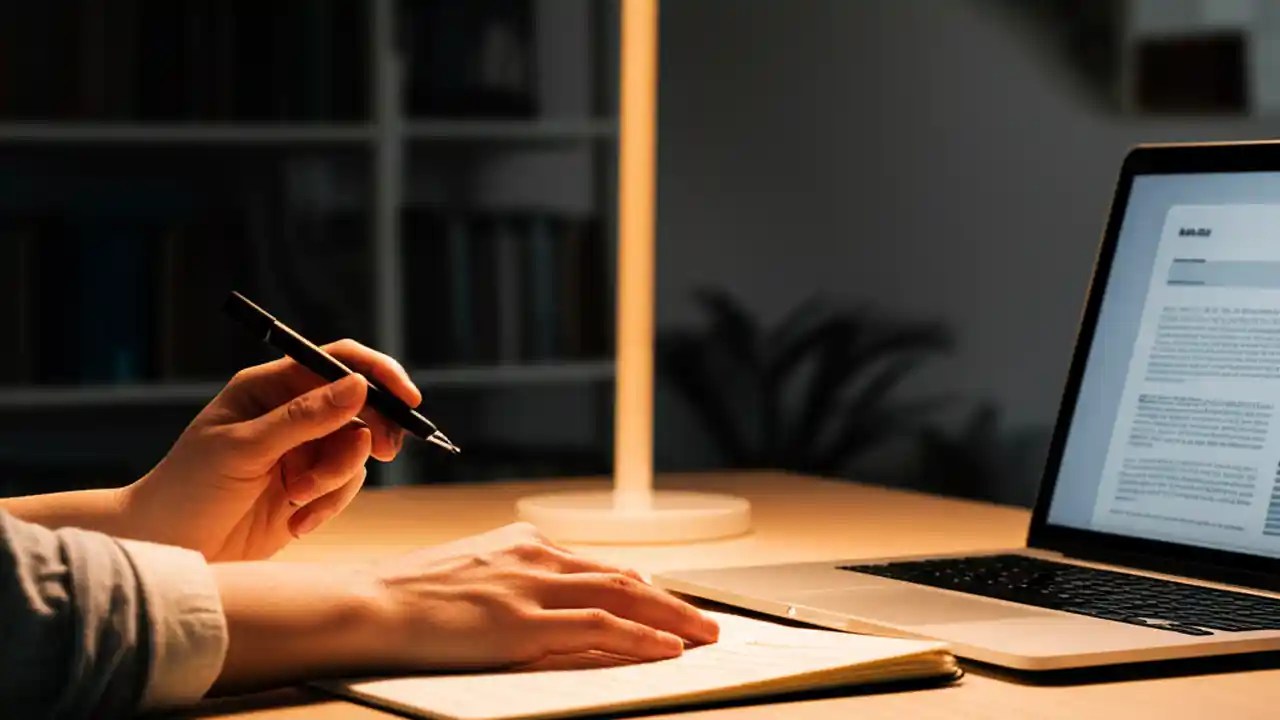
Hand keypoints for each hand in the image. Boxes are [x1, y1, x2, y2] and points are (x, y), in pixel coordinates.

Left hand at [122, 339, 421, 561]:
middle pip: (359, 406)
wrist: (168, 549)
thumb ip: (305, 418)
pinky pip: (345, 487)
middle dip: (372, 432)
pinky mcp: (309, 487)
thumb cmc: (190, 489)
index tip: (406, 398)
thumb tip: (359, 386)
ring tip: (298, 500)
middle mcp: (291, 413)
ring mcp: (302, 451)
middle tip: (386, 453)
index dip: (377, 373)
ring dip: (335, 480)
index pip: (335, 361)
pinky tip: (295, 523)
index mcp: (269, 388)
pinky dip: (327, 506)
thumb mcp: (245, 448)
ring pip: (356, 451)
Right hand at [211, 524, 719, 692]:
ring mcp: (532, 588)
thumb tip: (549, 597)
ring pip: (622, 597)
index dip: (642, 589)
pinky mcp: (523, 622)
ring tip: (704, 636)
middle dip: (672, 602)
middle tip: (707, 622)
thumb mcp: (471, 570)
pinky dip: (639, 636)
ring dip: (672, 618)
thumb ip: (513, 577)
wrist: (371, 603)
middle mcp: (535, 556)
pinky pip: (598, 627)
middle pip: (622, 578)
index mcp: (523, 542)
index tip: (669, 604)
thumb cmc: (411, 595)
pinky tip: (665, 648)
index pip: (598, 567)